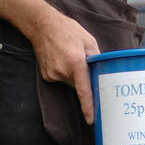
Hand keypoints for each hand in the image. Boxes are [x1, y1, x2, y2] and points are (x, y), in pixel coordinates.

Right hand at [26, 7, 99, 123]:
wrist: (41, 25)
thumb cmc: (67, 30)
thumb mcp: (88, 40)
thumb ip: (96, 58)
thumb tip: (102, 72)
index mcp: (76, 62)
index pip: (83, 90)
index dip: (88, 106)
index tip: (90, 119)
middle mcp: (63, 70)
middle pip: (79, 85)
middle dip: (84, 80)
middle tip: (84, 65)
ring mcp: (52, 74)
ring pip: (70, 82)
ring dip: (74, 75)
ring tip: (70, 57)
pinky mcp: (46, 75)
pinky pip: (61, 79)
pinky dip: (64, 72)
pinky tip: (61, 59)